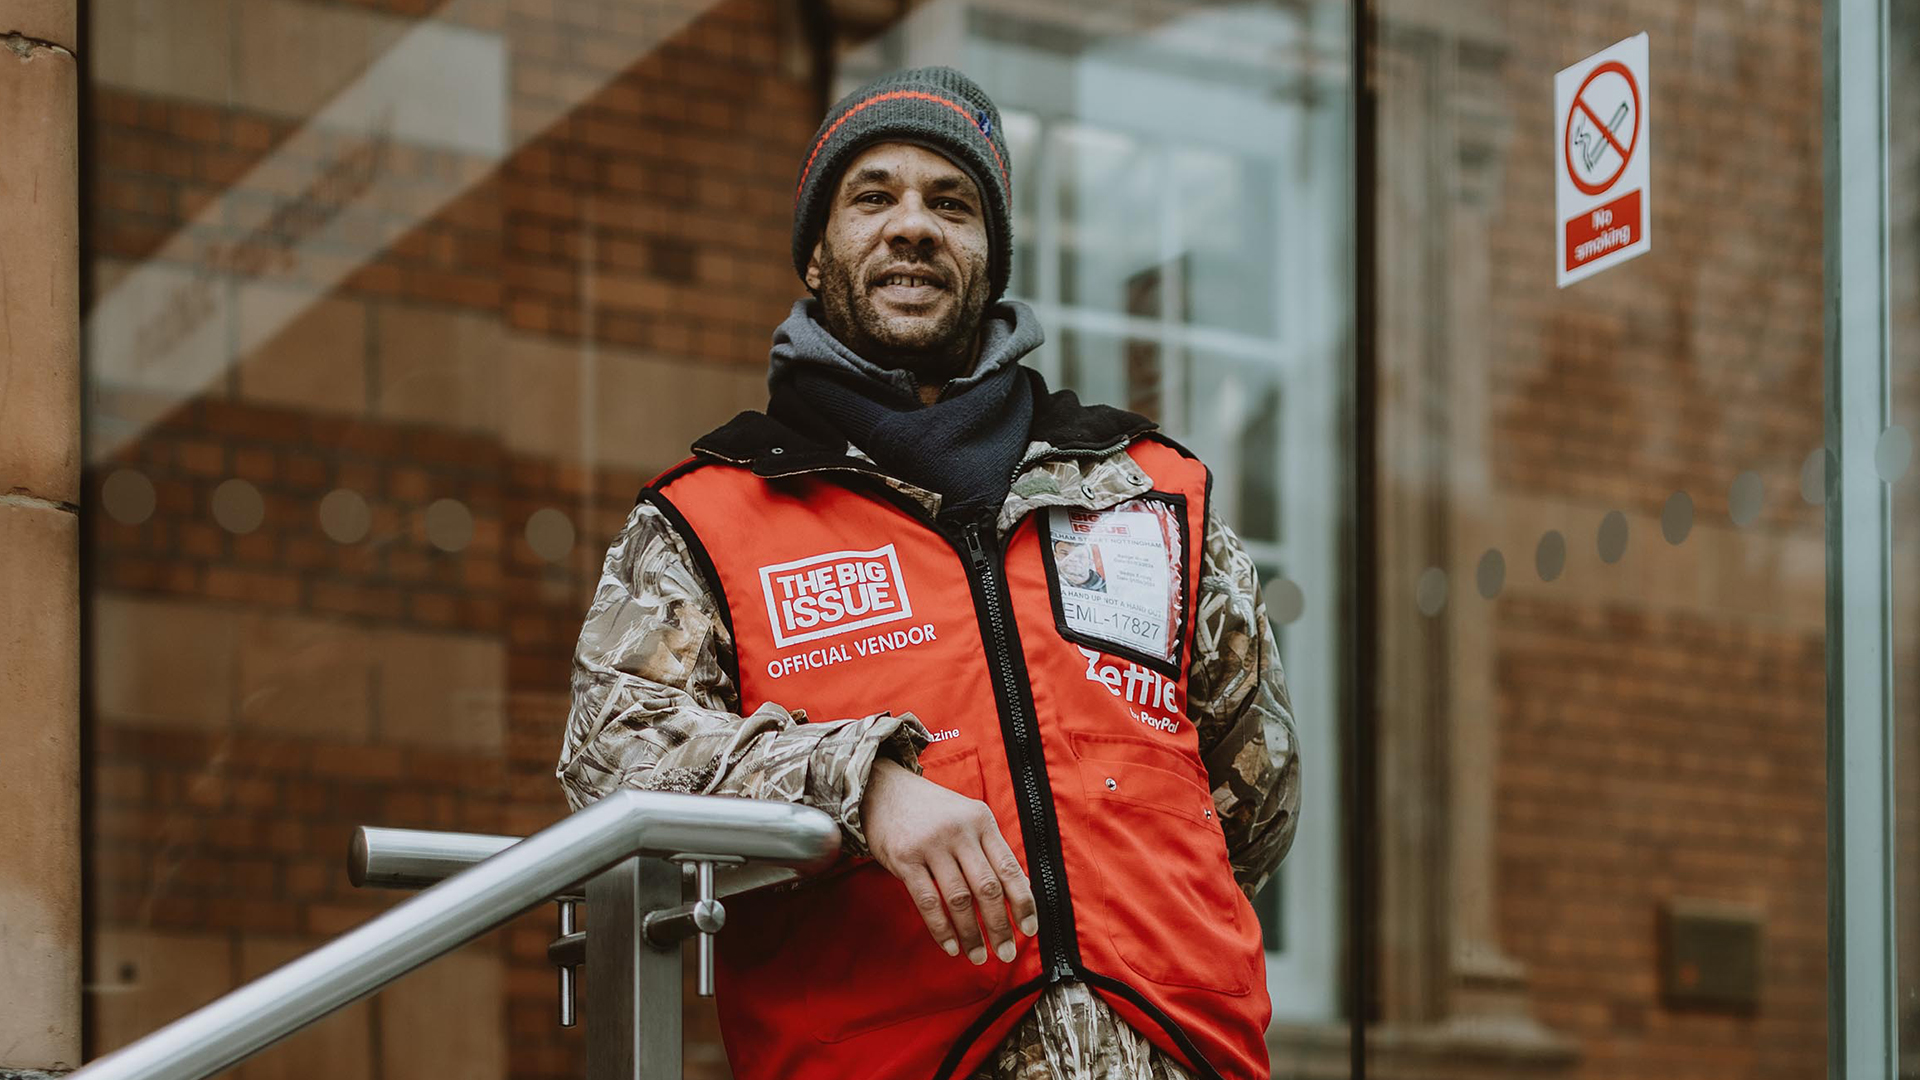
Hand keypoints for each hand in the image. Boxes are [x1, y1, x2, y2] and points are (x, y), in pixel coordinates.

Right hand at [862, 757, 1038, 964]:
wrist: (882, 789)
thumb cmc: (931, 810)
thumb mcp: (967, 817)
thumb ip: (988, 849)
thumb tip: (1017, 890)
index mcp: (981, 821)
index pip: (1010, 868)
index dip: (1023, 903)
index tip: (1028, 930)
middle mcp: (959, 832)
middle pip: (987, 888)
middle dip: (999, 926)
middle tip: (1005, 953)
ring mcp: (931, 845)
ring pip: (959, 899)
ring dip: (971, 933)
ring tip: (977, 955)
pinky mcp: (905, 858)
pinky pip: (928, 901)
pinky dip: (941, 928)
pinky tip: (950, 946)